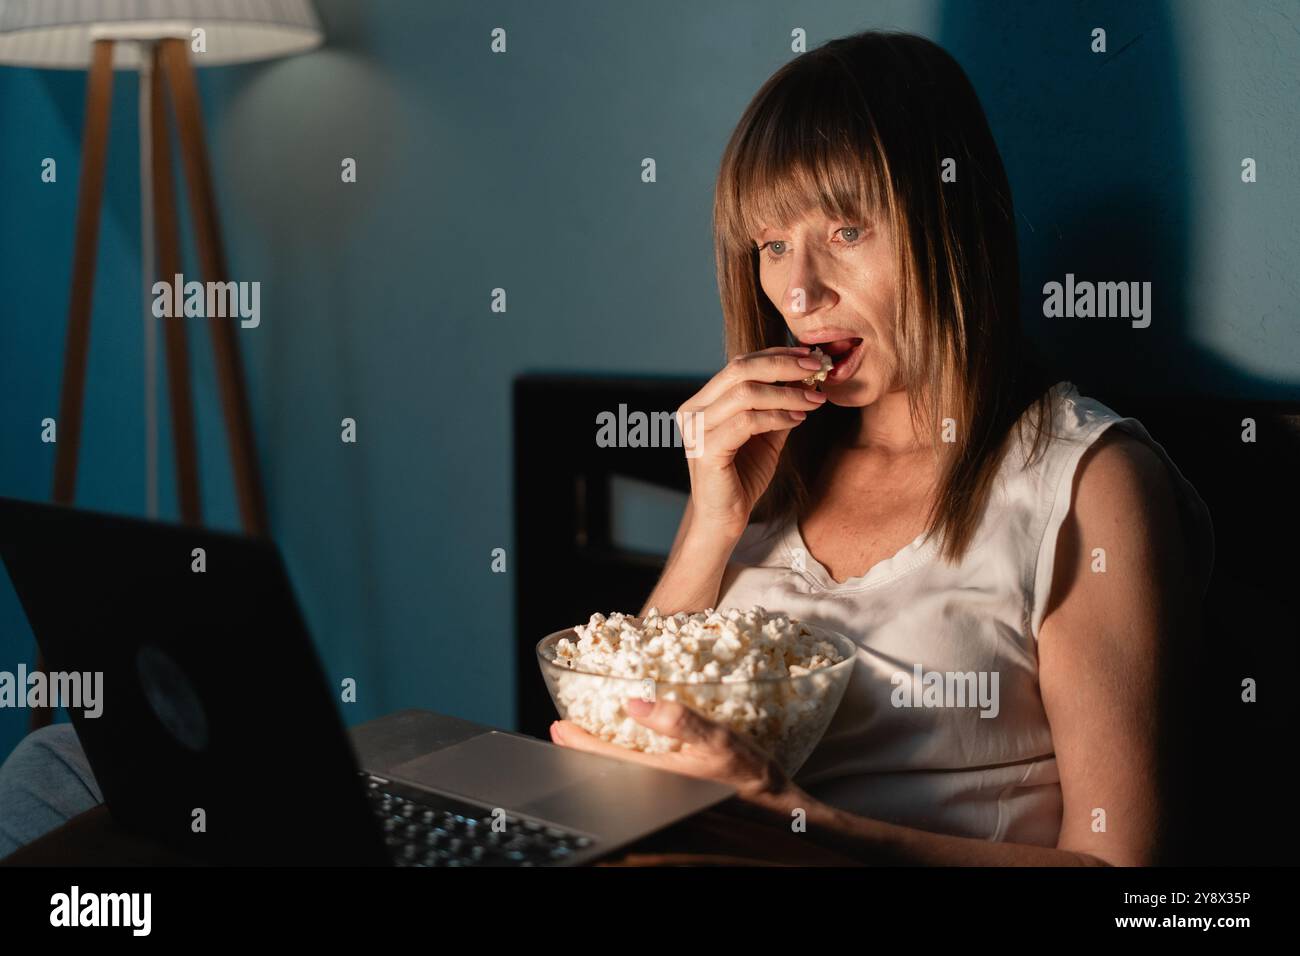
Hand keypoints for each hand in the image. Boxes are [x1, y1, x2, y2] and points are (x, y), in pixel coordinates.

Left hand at [549, 697, 803, 813]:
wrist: (777, 815)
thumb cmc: (749, 777)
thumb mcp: (718, 739)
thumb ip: (677, 720)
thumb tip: (633, 703)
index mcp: (657, 774)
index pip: (603, 757)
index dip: (577, 741)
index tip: (559, 726)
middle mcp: (653, 791)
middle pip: (603, 773)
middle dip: (581, 753)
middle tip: (564, 733)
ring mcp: (661, 799)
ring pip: (616, 781)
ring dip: (599, 763)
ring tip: (586, 745)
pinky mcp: (672, 803)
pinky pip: (635, 786)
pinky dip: (621, 771)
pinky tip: (623, 761)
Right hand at [676, 347, 828, 537]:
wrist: (726, 519)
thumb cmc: (744, 476)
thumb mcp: (766, 433)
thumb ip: (778, 405)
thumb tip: (806, 376)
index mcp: (702, 402)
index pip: (739, 364)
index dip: (776, 355)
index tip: (809, 356)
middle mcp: (693, 411)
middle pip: (739, 370)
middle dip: (783, 366)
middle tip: (816, 369)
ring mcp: (696, 430)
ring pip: (745, 394)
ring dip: (786, 393)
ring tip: (814, 400)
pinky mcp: (706, 451)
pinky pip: (746, 422)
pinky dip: (777, 417)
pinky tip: (799, 420)